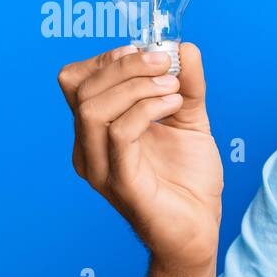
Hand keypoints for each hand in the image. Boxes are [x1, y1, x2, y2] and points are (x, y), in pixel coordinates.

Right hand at [58, 42, 223, 268]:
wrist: (198, 230)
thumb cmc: (188, 179)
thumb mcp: (190, 119)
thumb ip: (187, 84)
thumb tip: (185, 47)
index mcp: (95, 129)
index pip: (78, 79)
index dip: (111, 57)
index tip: (155, 53)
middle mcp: (87, 146)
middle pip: (80, 86)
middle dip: (126, 64)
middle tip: (166, 62)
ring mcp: (100, 166)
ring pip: (93, 107)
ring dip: (137, 85)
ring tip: (173, 87)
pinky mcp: (121, 183)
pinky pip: (119, 134)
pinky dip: (148, 108)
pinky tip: (174, 105)